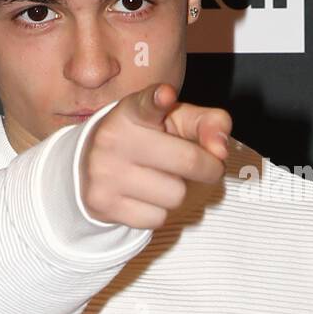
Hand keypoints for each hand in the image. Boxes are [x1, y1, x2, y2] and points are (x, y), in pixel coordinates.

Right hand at [76, 82, 232, 228]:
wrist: (91, 167)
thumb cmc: (148, 139)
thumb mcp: (177, 121)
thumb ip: (208, 122)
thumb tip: (221, 150)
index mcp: (131, 112)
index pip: (145, 104)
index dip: (158, 100)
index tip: (166, 95)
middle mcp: (113, 139)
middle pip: (188, 161)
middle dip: (209, 168)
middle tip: (206, 166)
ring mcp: (104, 173)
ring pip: (175, 195)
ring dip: (178, 191)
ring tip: (160, 178)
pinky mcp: (102, 204)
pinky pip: (157, 218)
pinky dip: (159, 211)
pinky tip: (143, 196)